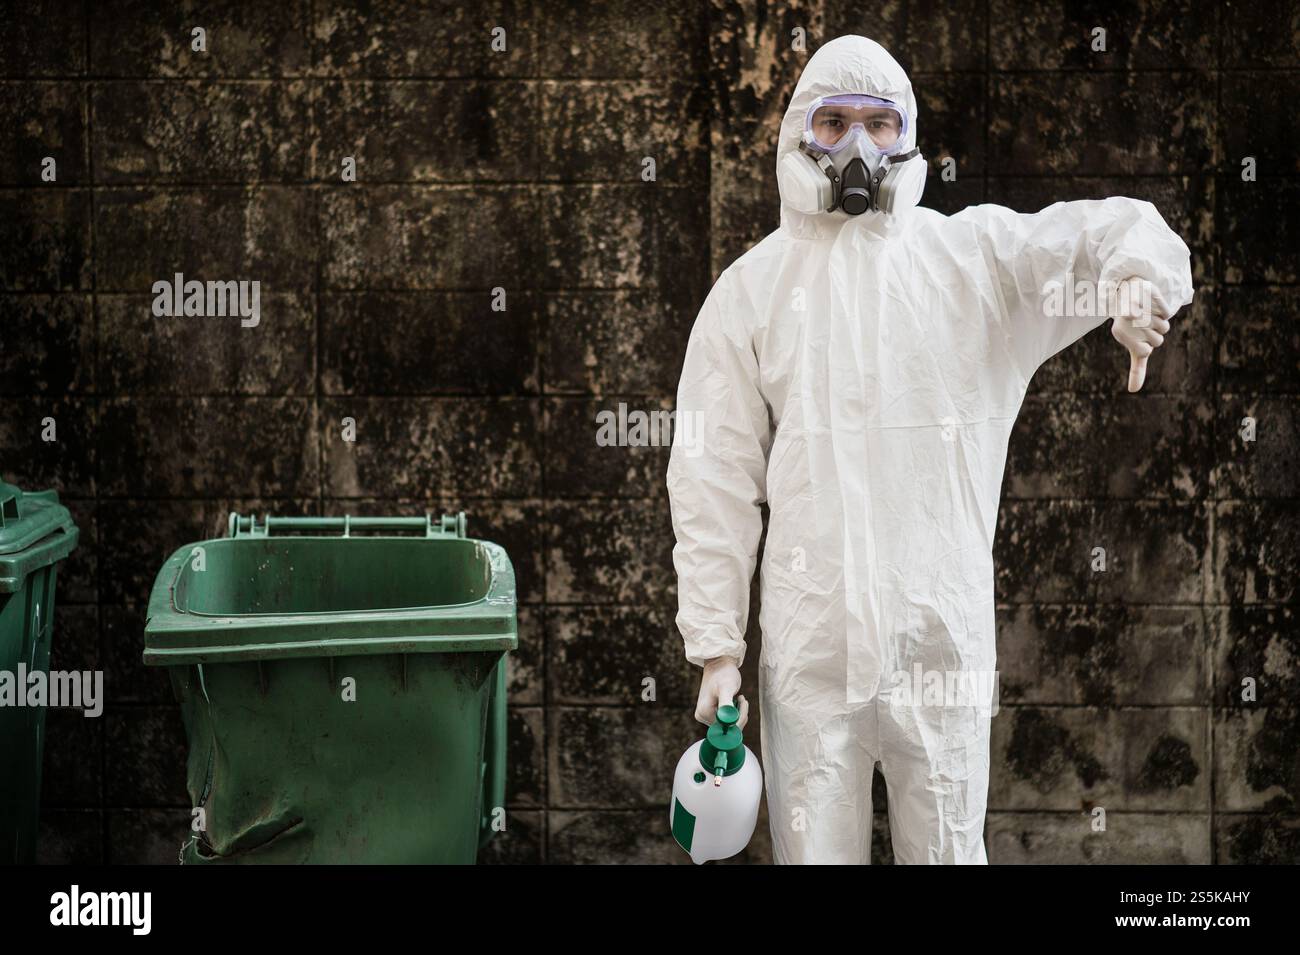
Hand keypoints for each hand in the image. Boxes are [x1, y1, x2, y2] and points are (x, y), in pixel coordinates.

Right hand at [695, 657, 747, 728]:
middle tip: (743, 699)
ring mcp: (706, 715)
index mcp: (704, 712)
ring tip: (740, 698)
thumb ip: (726, 705)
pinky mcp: (712, 712)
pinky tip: (736, 700)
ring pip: (729, 725)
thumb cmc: (723, 673)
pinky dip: (736, 713)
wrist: (719, 663)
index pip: (725, 729)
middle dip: (740, 716)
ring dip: (739, 714)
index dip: (738, 721)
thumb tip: (728, 721)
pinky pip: (727, 720)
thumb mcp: (726, 688)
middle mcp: (702, 716)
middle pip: (727, 728)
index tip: (743, 704)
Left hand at [1110, 276, 1170, 392]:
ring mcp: (1136, 304)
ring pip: (1164, 326)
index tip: (1141, 342)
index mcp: (1119, 332)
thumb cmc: (1135, 326)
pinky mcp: (1147, 292)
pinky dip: (1164, 312)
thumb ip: (1137, 368)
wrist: (1130, 292)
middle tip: (1146, 326)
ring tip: (1149, 314)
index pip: (1145, 352)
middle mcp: (1125, 320)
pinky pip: (1166, 312)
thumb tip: (1133, 391)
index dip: (1147, 349)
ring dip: (1162, 326)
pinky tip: (1152, 305)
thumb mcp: (1135, 348)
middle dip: (1156, 336)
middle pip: (1158, 339)